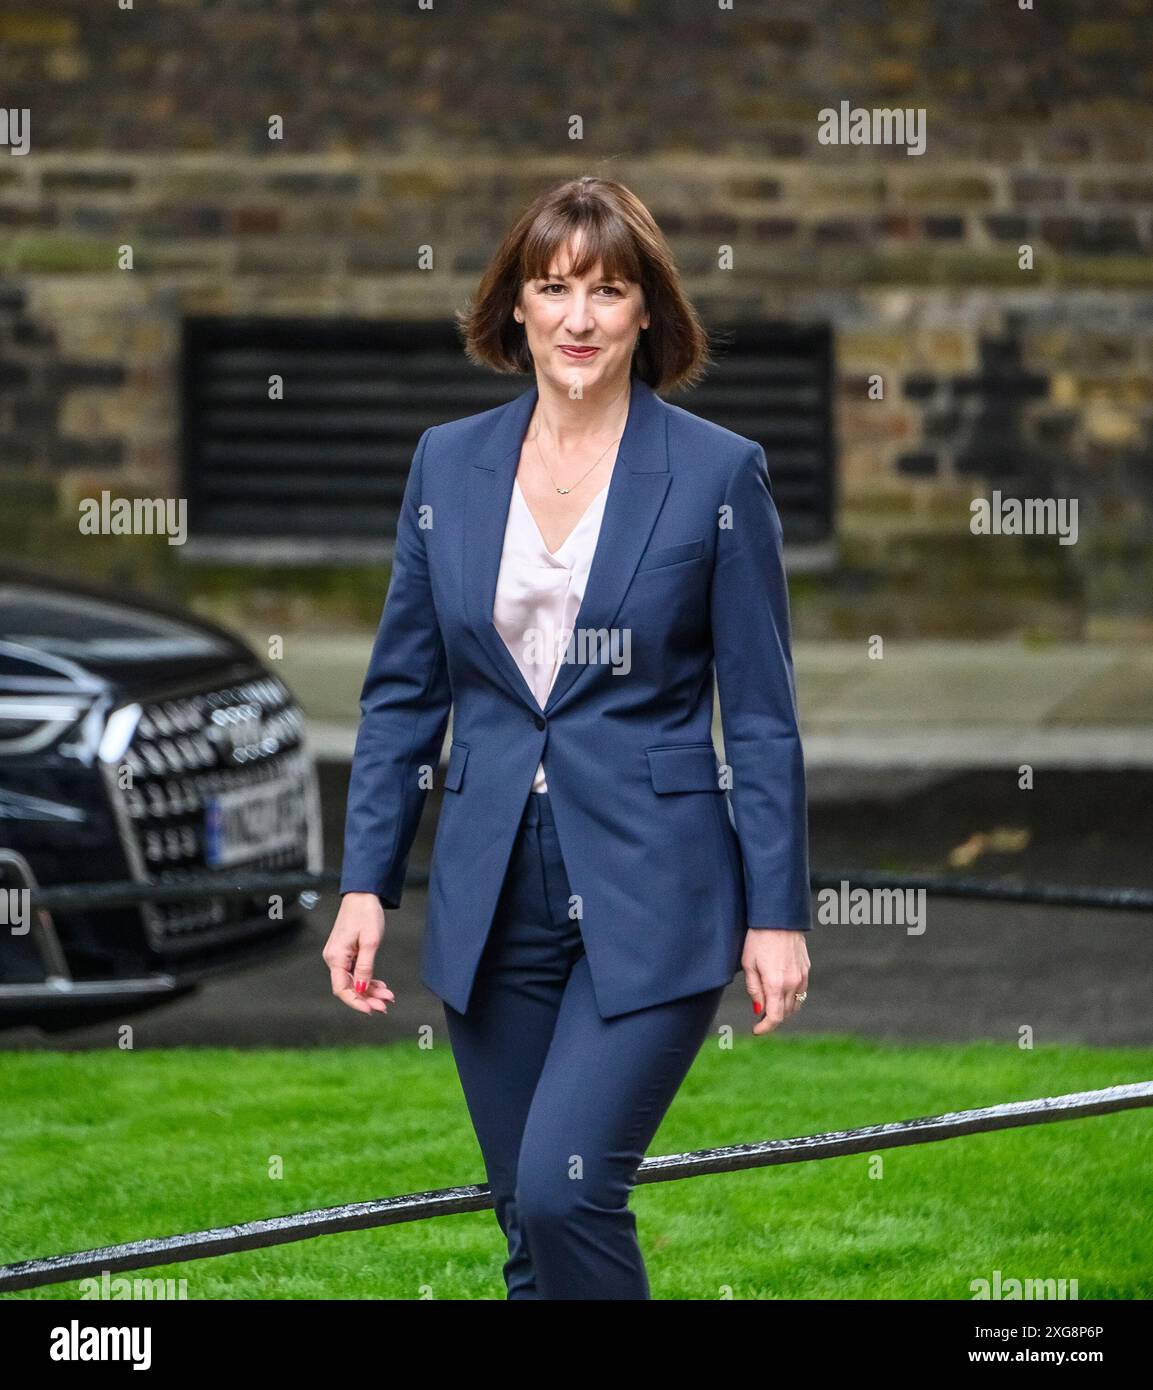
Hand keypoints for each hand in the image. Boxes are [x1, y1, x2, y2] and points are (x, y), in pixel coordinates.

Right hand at [322, 893, 395, 1015]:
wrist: (363, 895)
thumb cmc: (365, 913)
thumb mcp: (370, 942)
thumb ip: (365, 967)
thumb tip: (361, 988)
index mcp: (336, 957)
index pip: (342, 989)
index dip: (356, 1002)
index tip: (371, 1010)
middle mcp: (334, 959)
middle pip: (348, 987)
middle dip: (367, 998)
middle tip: (385, 1005)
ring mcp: (339, 956)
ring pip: (354, 981)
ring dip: (370, 990)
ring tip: (388, 996)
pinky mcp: (346, 953)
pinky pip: (355, 972)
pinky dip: (368, 980)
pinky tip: (381, 986)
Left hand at [741, 929, 809, 1035]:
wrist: (778, 917)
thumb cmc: (758, 938)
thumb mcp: (749, 964)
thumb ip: (754, 990)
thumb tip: (759, 1010)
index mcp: (776, 984)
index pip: (775, 1018)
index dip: (765, 1028)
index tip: (756, 1030)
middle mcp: (793, 983)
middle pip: (786, 1013)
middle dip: (772, 1018)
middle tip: (758, 1017)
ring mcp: (802, 976)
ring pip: (796, 1004)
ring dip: (783, 1009)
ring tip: (769, 1004)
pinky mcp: (806, 969)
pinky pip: (801, 992)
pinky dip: (791, 998)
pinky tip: (780, 991)